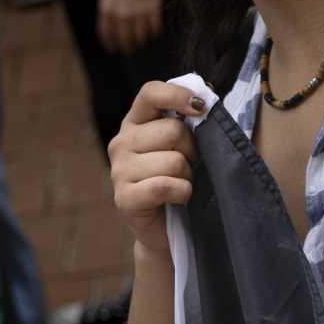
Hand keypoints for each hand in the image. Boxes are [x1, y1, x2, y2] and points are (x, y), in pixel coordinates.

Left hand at [99, 0, 164, 53]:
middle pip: (124, 38)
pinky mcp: (151, 9)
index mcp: (107, 9)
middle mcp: (121, 14)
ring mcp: (137, 12)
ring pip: (140, 36)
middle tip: (129, 49)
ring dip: (140, 41)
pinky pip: (154, 27)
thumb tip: (112, 26)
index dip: (110, 43)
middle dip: (126, 46)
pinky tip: (153, 32)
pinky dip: (153, 32)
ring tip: (142, 42)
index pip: (106, 33)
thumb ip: (109, 10)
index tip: (113, 48)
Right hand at [108, 79, 203, 254]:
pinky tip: (178, 198)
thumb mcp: (181, 146)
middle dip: (191, 150)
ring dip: (188, 176)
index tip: (200, 107)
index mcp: (134, 123)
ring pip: (173, 161)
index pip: (150, 93)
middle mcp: (121, 143)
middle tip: (187, 166)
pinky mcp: (124, 199)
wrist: (166, 229)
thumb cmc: (178, 180)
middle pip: (172, 130)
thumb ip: (186, 122)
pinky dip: (182, 193)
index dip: (177, 95)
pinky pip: (165, 185)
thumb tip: (204, 101)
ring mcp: (118, 171)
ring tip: (180, 184)